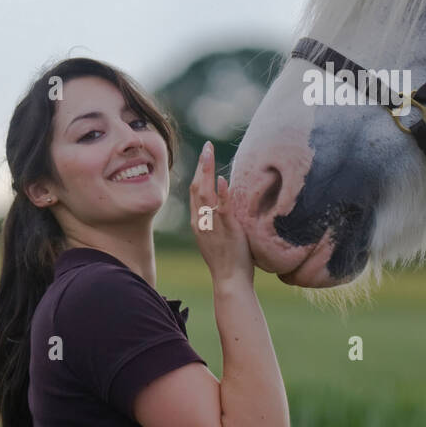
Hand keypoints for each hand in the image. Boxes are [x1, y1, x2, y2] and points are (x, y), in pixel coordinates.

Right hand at [189, 141, 252, 284]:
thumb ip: (217, 218)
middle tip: (206, 146)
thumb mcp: (217, 235)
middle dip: (201, 165)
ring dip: (207, 172)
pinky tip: (222, 180)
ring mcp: (213, 226)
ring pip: (206, 195)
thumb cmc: (227, 259)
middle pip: (197, 188)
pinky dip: (221, 194)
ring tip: (209, 153)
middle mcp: (201, 222)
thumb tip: (224, 201)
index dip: (199, 172)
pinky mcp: (227, 231)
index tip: (204, 155)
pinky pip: (222, 210)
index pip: (195, 192)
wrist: (229, 281)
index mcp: (199, 222)